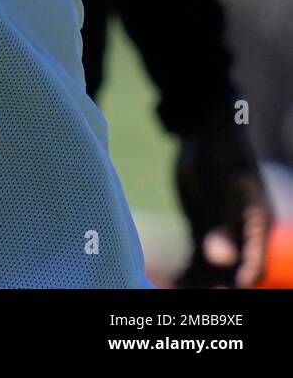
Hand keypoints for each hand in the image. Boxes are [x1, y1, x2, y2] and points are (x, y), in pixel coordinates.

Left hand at [174, 116, 270, 287]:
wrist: (203, 131)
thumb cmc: (219, 153)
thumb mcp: (222, 186)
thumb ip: (222, 222)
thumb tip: (222, 261)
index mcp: (257, 224)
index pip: (254, 265)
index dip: (241, 281)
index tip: (225, 292)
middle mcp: (243, 234)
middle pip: (233, 273)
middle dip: (217, 288)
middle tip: (194, 297)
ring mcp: (222, 232)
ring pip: (213, 269)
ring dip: (200, 284)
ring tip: (177, 293)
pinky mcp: (202, 228)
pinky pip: (196, 257)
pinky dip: (187, 271)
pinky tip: (172, 282)